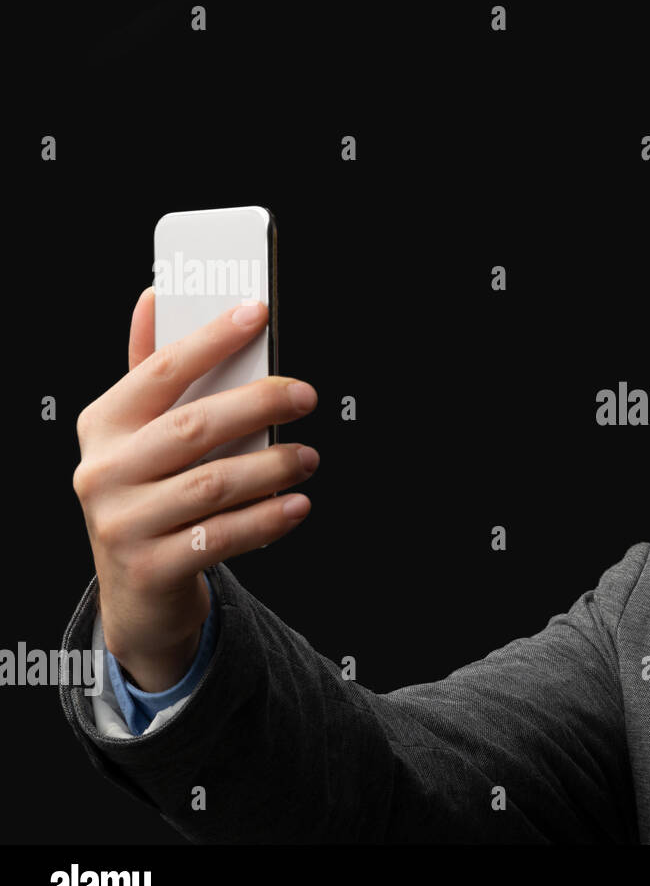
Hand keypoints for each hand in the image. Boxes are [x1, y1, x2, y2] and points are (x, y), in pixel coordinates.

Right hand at [72, 287, 318, 691]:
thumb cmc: (149, 493)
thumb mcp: (140, 434)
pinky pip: (222, 537)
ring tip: (308, 457)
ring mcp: (124, 523)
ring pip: (213, 485)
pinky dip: (267, 519)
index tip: (257, 313)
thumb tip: (155, 298)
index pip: (162, 370)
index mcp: (104, 426)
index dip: (211, 338)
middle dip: (259, 405)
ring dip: (273, 467)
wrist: (137, 587)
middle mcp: (105, 472)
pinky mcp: (152, 567)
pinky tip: (298, 505)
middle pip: (195, 427)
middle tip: (305, 397)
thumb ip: (153, 371)